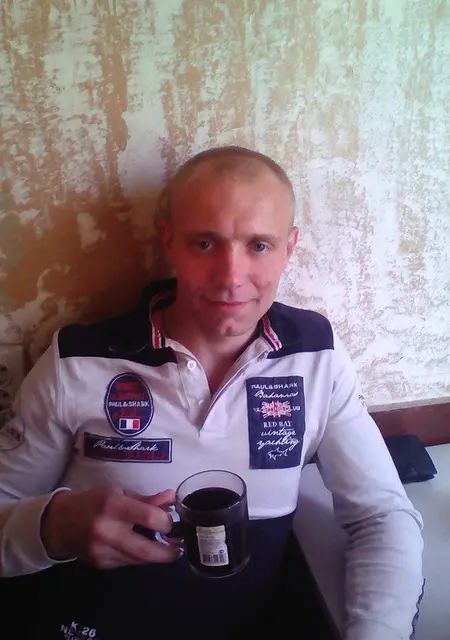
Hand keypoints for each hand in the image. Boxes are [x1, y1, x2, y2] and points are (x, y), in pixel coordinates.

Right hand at [41, 486, 179, 568]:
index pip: (149, 517)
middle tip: (179, 548)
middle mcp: (107, 530)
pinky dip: (138, 557)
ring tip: (164, 547)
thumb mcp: (118, 493)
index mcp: (113, 505)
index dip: (166, 522)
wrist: (60, 523)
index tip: (170, 522)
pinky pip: (127, 563)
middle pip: (147, 549)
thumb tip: (171, 498)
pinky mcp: (100, 564)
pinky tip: (141, 549)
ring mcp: (102, 551)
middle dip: (168, 552)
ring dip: (155, 555)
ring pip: (139, 559)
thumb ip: (146, 499)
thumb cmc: (93, 502)